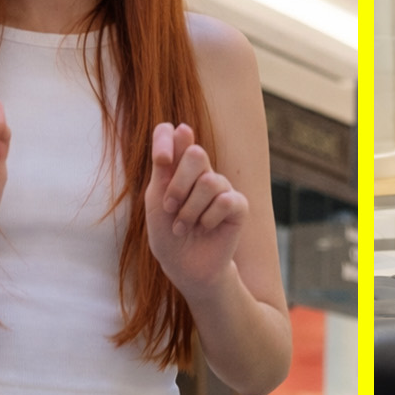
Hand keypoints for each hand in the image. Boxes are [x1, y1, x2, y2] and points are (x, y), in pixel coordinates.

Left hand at [144, 123, 247, 296]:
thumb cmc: (167, 233)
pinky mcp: (238, 206)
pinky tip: (205, 228)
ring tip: (184, 226)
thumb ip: (166, 166)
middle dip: (178, 186)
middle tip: (170, 208)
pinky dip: (209, 219)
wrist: (184, 267)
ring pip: (209, 182)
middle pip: (195, 154)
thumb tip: (183, 127)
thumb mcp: (156, 199)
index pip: (174, 133)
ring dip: (189, 210)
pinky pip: (226, 201)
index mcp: (178, 166)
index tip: (162, 161)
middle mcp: (202, 172)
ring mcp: (222, 188)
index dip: (167, 140)